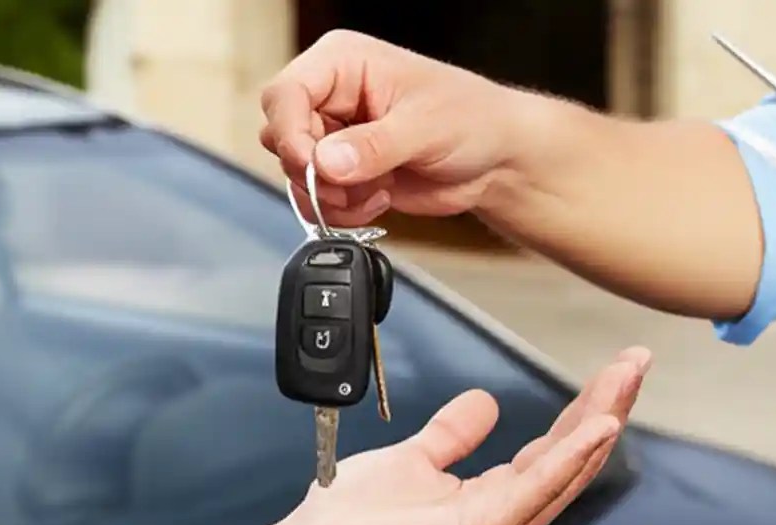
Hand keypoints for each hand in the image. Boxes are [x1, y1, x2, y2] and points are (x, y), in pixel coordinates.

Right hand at [259, 30, 527, 225]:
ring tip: (375, 190)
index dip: (290, 133)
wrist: (496, 160)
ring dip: (329, 195)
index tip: (313, 165)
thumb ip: (373, 146)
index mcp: (343, 62)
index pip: (285, 93)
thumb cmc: (473, 119)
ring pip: (294, 172)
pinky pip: (316, 198)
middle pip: (279, 135)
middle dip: (311, 170)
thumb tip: (327, 162)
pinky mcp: (344, 172)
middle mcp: (331, 96)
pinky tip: (378, 199)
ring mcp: (335, 136)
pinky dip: (341, 210)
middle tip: (350, 183)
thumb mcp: (425, 127)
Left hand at [270, 348, 651, 524]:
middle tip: (638, 360)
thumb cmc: (357, 522)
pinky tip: (599, 424)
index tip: (615, 367)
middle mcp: (511, 519)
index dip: (589, 407)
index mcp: (497, 500)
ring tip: (628, 376)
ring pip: (568, 467)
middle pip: (576, 456)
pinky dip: (572, 455)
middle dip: (611, 404)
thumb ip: (455, 433)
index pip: (558, 448)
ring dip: (603, 417)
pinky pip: (538, 487)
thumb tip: (488, 402)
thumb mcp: (416, 458)